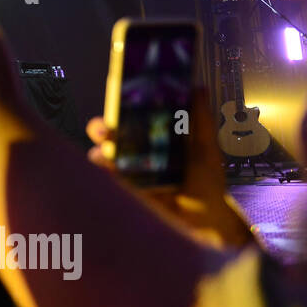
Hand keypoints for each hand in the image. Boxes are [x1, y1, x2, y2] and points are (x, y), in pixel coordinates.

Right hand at [85, 88, 252, 249]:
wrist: (208, 219)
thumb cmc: (207, 182)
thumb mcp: (205, 148)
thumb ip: (200, 120)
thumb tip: (198, 88)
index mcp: (154, 138)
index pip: (131, 118)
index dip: (120, 108)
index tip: (116, 101)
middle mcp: (137, 153)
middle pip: (110, 135)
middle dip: (100, 129)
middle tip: (104, 130)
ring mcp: (130, 173)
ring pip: (104, 157)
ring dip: (98, 152)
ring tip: (102, 152)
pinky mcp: (128, 192)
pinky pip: (110, 181)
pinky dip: (105, 174)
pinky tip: (106, 168)